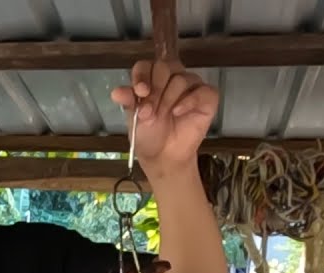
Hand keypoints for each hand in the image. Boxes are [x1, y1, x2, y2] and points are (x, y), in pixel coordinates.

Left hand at [111, 60, 217, 176]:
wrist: (163, 155)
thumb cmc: (149, 133)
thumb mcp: (133, 118)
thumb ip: (128, 102)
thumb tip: (116, 92)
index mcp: (151, 78)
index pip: (145, 65)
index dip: (142, 76)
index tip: (140, 92)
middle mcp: (172, 77)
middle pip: (164, 67)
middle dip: (155, 90)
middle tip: (148, 112)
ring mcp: (191, 85)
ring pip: (181, 79)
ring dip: (168, 99)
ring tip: (161, 117)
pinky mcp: (207, 97)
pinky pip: (202, 90)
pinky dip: (189, 101)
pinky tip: (177, 112)